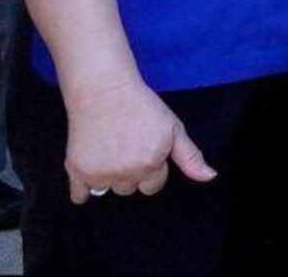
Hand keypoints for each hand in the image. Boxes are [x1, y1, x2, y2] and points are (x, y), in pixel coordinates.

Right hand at [63, 76, 215, 202]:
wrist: (105, 91)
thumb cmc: (143, 107)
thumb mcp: (174, 128)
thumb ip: (191, 157)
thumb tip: (210, 177)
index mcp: (151, 165)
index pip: (153, 185)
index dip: (152, 166)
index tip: (145, 147)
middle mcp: (126, 173)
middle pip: (130, 188)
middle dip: (131, 171)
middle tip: (127, 144)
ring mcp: (99, 174)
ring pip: (108, 190)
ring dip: (110, 176)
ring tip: (111, 148)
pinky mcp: (77, 170)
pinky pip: (78, 196)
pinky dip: (82, 190)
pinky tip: (91, 171)